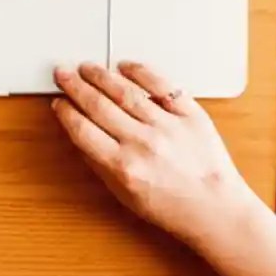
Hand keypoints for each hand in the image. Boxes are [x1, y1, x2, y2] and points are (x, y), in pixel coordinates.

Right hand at [51, 62, 266, 248]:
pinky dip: (141, 72)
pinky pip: (161, 85)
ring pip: (125, 91)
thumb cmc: (174, 208)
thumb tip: (81, 136)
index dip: (66, 112)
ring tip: (88, 67)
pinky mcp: (189, 114)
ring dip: (101, 75)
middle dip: (76, 86)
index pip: (83, 130)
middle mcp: (143, 143)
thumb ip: (100, 165)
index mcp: (123, 167)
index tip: (60, 102)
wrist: (215, 209)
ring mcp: (167, 126)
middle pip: (98, 105)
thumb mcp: (125, 196)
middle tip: (65, 74)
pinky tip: (126, 66)